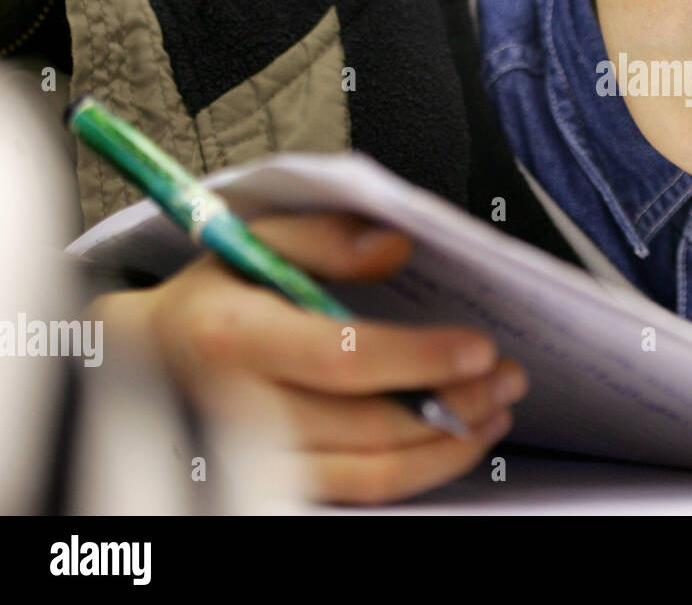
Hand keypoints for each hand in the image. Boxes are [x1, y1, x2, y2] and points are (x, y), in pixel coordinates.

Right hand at [86, 213, 527, 502]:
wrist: (146, 357)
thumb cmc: (215, 292)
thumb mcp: (257, 240)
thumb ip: (325, 237)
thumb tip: (394, 248)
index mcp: (238, 336)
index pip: (342, 358)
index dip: (418, 358)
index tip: (479, 348)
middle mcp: (243, 406)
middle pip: (368, 423)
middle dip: (453, 403)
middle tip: (509, 377)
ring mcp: (259, 455)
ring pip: (372, 470)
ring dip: (449, 444)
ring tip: (498, 409)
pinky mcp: (281, 479)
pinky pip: (361, 490)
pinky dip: (421, 470)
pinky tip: (460, 438)